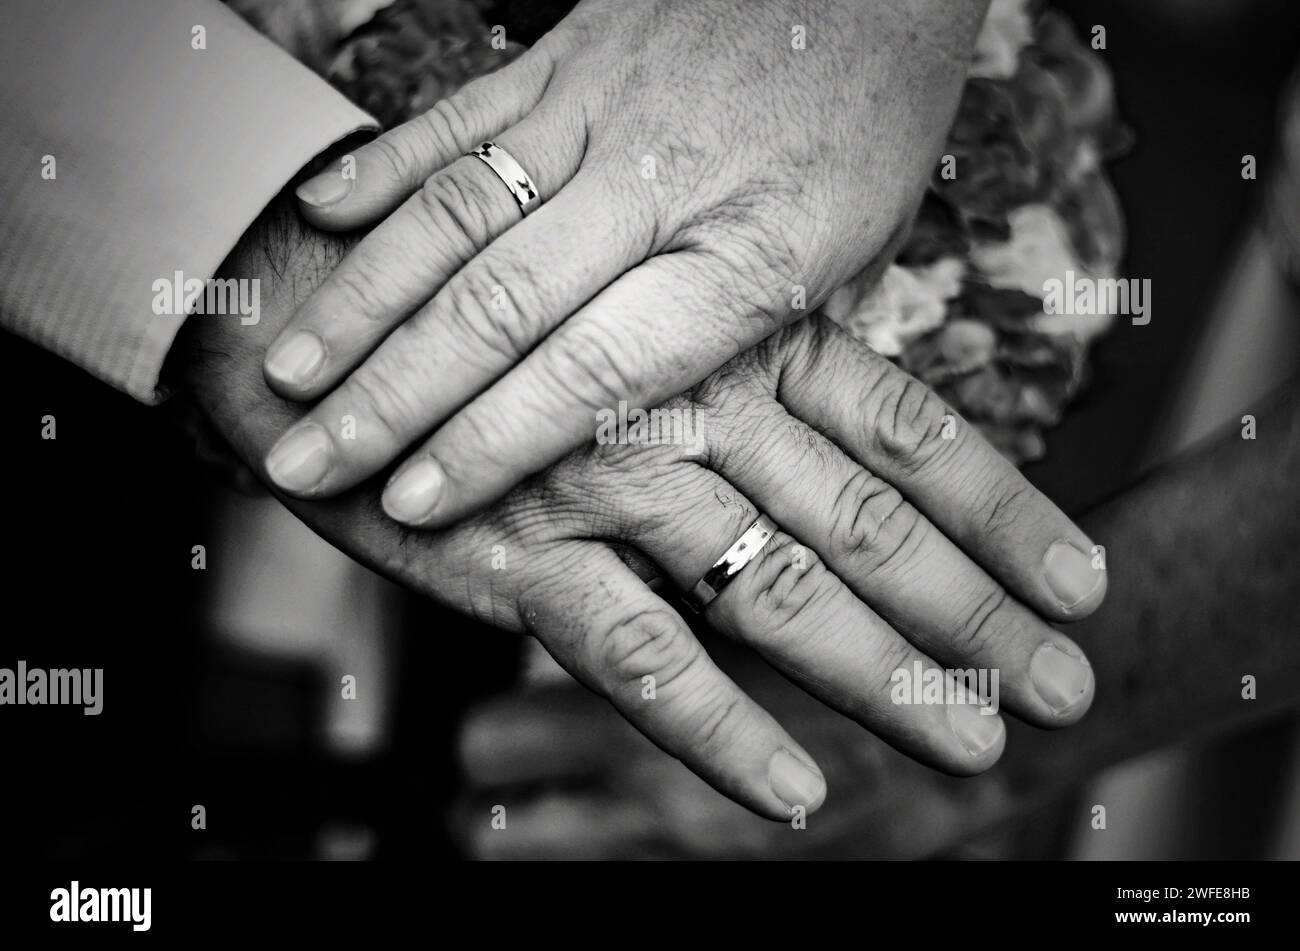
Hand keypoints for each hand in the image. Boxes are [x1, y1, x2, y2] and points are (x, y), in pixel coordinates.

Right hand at [183, 194, 1101, 820]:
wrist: (330, 319)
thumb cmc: (509, 329)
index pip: (905, 430)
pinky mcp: (518, 549)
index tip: (1080, 583)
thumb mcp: (651, 325)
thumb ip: (748, 385)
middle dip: (973, 615)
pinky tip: (790, 794)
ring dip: (880, 679)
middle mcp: (692, 402)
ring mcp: (607, 478)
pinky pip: (639, 654)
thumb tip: (850, 464)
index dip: (1003, 510)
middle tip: (1062, 687)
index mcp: (735, 338)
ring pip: (772, 590)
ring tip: (972, 746)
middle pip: (866, 521)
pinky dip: (717, 729)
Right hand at [258, 0, 988, 528]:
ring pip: (457, 217)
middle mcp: (657, 188)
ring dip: (360, 301)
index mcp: (745, 258)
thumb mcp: (859, 255)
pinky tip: (317, 216)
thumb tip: (697, 434)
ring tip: (286, 373)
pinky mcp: (564, 53)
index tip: (413, 500)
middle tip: (302, 464)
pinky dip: (383, 166)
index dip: (492, 441)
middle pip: (498, 308)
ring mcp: (600, 112)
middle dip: (389, 399)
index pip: (593, 372)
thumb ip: (768, 346)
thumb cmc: (871, 120)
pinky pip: (459, 118)